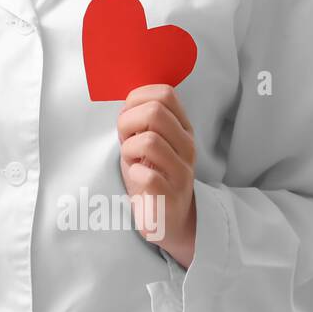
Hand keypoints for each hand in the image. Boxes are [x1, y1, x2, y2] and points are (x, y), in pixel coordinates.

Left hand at [117, 84, 196, 267]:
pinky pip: (147, 175)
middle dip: (128, 122)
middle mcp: (187, 147)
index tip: (129, 118)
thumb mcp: (148, 141)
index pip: (164, 93)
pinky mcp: (170, 196)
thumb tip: (127, 101)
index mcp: (182, 128)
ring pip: (149, 141)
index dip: (137, 99)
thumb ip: (141, 119)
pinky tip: (136, 176)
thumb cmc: (152, 174)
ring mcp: (181, 172)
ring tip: (131, 161)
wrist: (170, 218)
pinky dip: (134, 172)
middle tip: (125, 141)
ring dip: (128, 149)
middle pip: (154, 112)